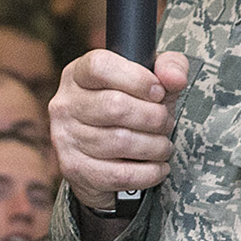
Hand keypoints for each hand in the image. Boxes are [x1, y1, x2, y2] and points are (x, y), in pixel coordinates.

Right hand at [48, 49, 186, 214]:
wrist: (104, 160)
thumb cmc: (130, 112)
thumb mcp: (150, 83)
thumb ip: (169, 68)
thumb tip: (175, 79)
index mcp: (78, 74)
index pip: (100, 66)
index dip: (137, 79)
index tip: (158, 92)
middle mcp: (65, 104)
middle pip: (115, 106)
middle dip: (154, 117)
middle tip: (165, 123)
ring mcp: (65, 138)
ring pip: (121, 141)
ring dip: (155, 146)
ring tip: (163, 146)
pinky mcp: (74, 169)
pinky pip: (121, 174)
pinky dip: (149, 172)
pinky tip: (157, 167)